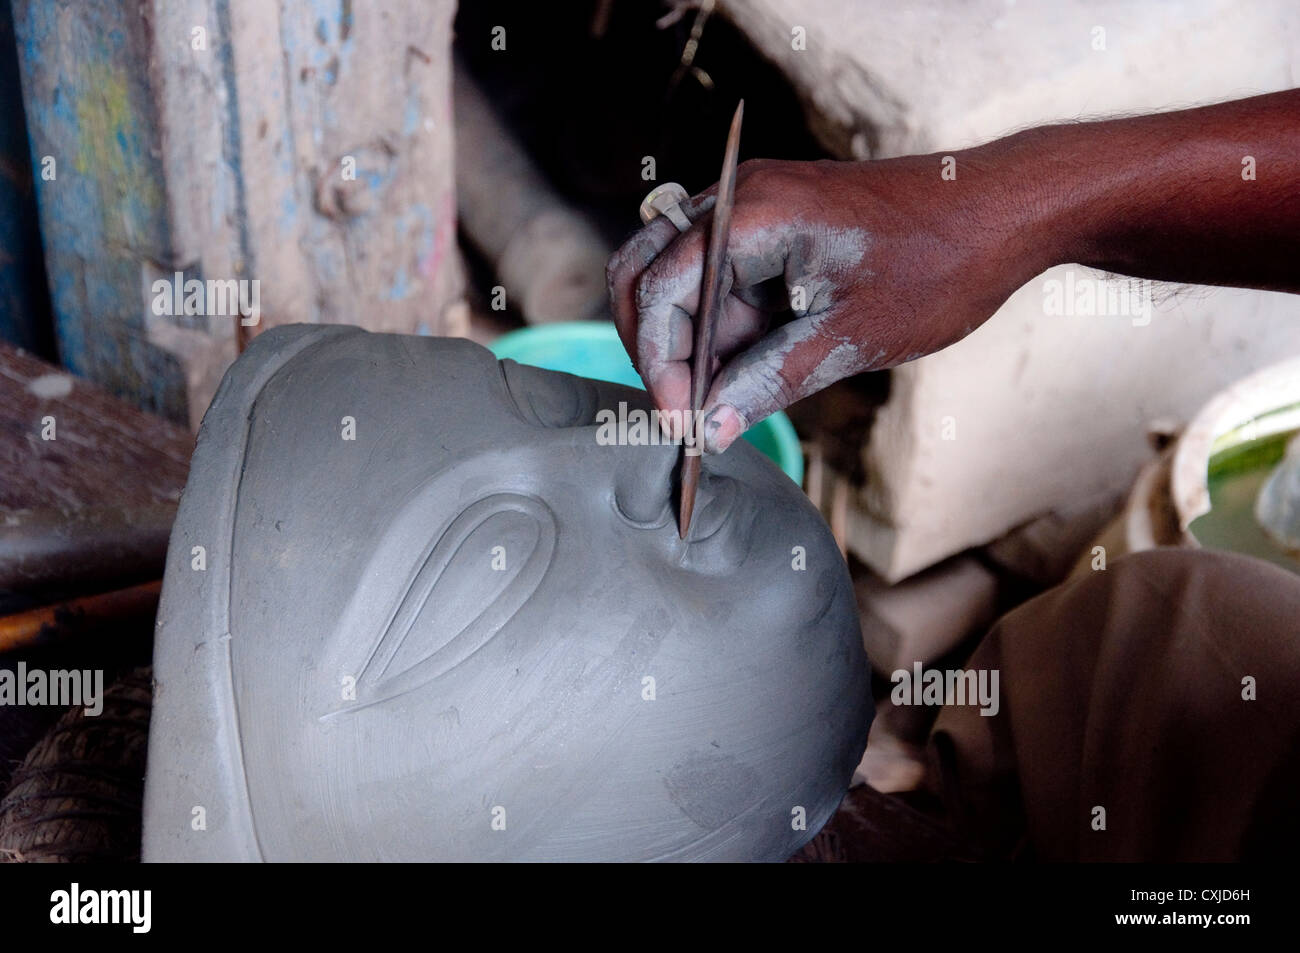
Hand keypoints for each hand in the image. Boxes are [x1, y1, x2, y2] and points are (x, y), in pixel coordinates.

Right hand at [607, 156, 1042, 452]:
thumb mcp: (850, 338)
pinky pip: (717, 276)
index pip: (661, 289)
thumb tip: (710, 425)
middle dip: (655, 348)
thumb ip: (769, 381)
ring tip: (721, 396)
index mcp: (753, 214)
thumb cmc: (941, 262)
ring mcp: (754, 207)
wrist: (1004, 213)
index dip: (660, 364)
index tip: (682, 421)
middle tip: (685, 410)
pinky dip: (718, 325)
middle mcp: (741, 198)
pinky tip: (747, 368)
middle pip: (645, 271)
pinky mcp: (772, 226)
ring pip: (676, 275)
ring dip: (686, 340)